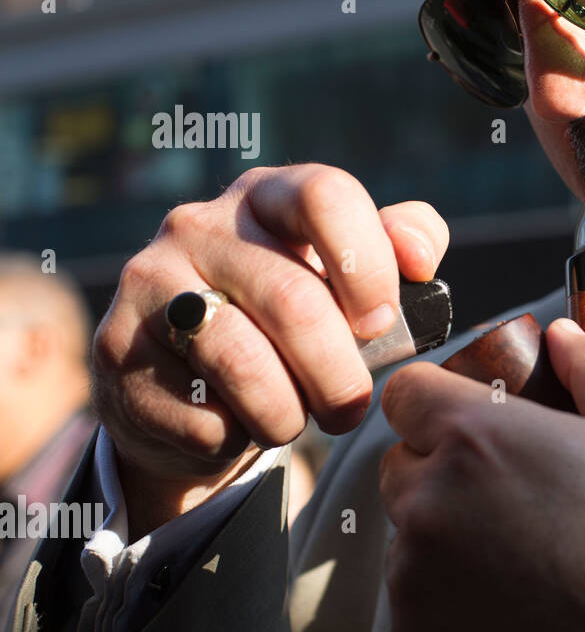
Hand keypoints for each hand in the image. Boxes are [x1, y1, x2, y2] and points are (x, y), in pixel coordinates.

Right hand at [92, 164, 447, 535]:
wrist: (192, 380)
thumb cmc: (290, 319)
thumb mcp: (346, 273)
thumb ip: (399, 246)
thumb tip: (420, 257)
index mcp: (267, 195)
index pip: (325, 196)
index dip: (367, 265)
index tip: (382, 322)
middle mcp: (198, 225)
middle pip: (294, 300)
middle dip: (339, 374)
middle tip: (351, 408)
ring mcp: (149, 283)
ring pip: (244, 364)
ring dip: (288, 414)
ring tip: (299, 421)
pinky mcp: (117, 349)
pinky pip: (199, 413)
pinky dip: (235, 436)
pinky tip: (236, 424)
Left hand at [379, 318, 584, 631]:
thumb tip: (563, 335)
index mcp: (475, 437)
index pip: (405, 390)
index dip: (437, 396)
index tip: (466, 413)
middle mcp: (429, 501)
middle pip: (402, 459)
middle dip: (442, 464)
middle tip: (507, 487)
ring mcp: (416, 572)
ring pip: (408, 528)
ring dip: (446, 528)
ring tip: (518, 549)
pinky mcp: (416, 631)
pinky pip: (415, 591)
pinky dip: (448, 589)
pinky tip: (509, 597)